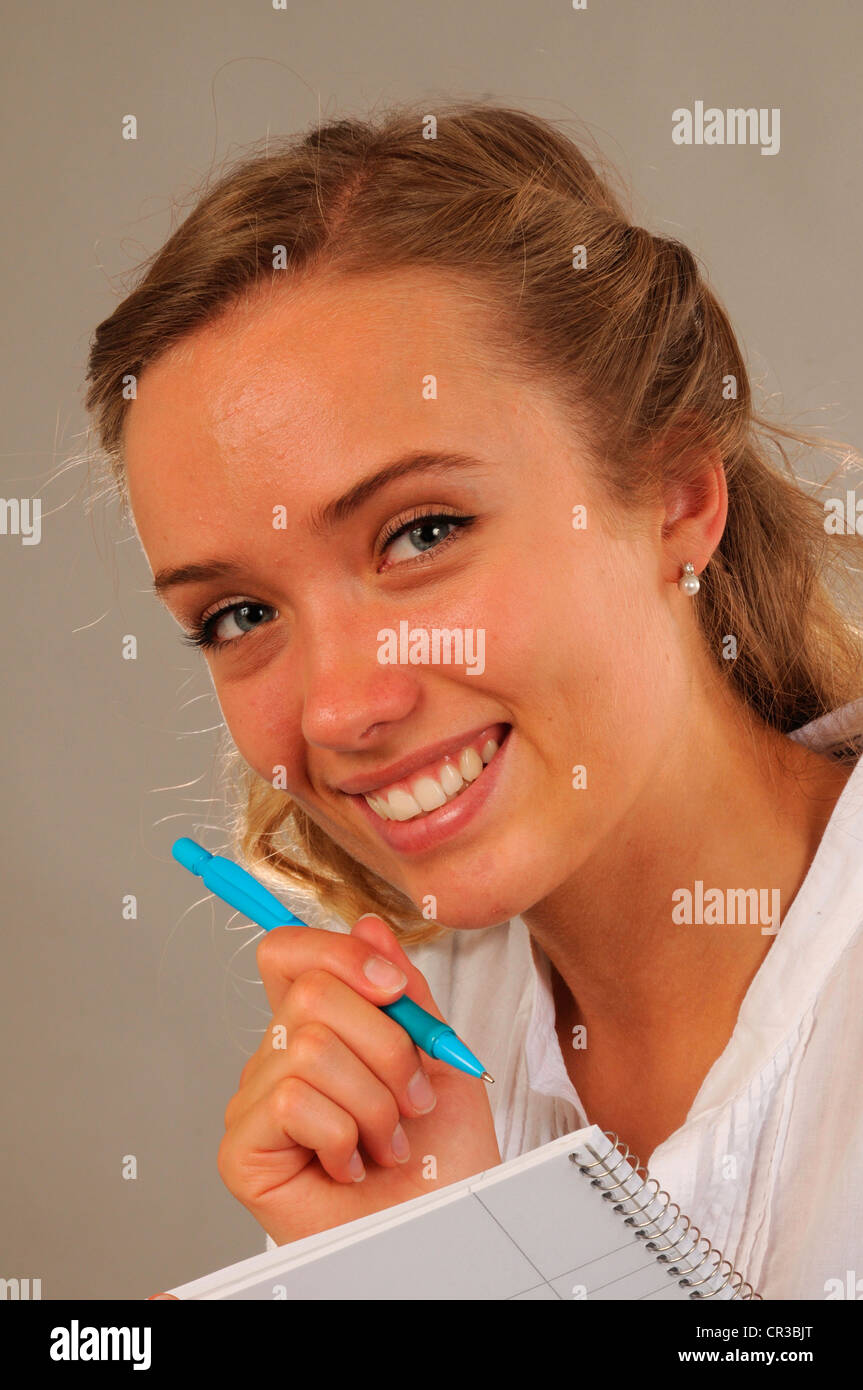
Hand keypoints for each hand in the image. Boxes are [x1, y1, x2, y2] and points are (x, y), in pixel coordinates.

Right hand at [217, 913, 500, 1244]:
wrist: (445, 1221)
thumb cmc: (442, 1152)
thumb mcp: (439, 1051)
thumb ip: (403, 991)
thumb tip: (368, 925)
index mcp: (318, 1026)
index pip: (288, 953)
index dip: (338, 952)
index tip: (392, 987)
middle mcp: (277, 1058)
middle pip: (310, 993)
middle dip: (385, 1047)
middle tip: (410, 1099)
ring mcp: (255, 1103)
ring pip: (309, 1048)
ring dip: (373, 1102)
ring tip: (387, 1140)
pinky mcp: (242, 1152)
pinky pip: (291, 1101)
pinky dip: (343, 1136)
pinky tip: (352, 1164)